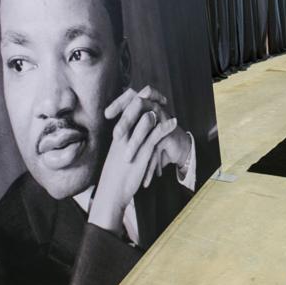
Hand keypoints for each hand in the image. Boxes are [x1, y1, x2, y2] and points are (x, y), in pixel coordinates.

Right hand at [88, 86, 181, 236]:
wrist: (112, 191)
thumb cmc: (117, 173)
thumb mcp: (120, 152)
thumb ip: (125, 139)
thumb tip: (133, 129)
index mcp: (118, 134)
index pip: (124, 109)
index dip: (134, 99)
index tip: (145, 94)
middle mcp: (123, 136)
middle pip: (133, 110)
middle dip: (145, 98)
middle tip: (154, 93)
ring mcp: (132, 144)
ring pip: (144, 120)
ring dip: (156, 111)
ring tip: (163, 106)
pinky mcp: (141, 154)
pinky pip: (155, 136)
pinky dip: (165, 127)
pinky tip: (173, 122)